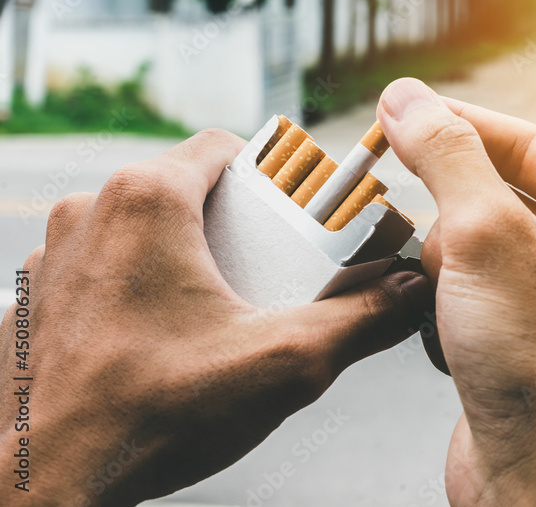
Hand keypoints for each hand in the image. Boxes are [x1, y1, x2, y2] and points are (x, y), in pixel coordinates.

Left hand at [0, 129, 431, 505]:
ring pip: (146, 227)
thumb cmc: (147, 419)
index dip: (275, 173)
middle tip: (276, 266)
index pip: (227, 146)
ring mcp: (57, 256)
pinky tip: (171, 334)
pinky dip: (146, 284)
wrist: (45, 489)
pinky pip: (108, 266)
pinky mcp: (41, 299)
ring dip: (191, 251)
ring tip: (228, 304)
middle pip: (188, 187)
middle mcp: (91, 212)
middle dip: (239, 220)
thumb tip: (410, 292)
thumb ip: (362, 320)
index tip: (301, 212)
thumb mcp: (282, 364)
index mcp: (145, 201)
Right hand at [377, 79, 535, 505]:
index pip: (528, 145)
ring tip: (449, 305)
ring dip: (445, 271)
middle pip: (496, 198)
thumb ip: (445, 154)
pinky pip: (470, 293)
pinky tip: (452, 342)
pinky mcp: (530, 339)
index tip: (398, 112)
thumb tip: (406, 98)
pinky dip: (447, 309)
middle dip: (452, 223)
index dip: (458, 126)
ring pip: (474, 248)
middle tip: (418, 229)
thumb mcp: (485, 234)